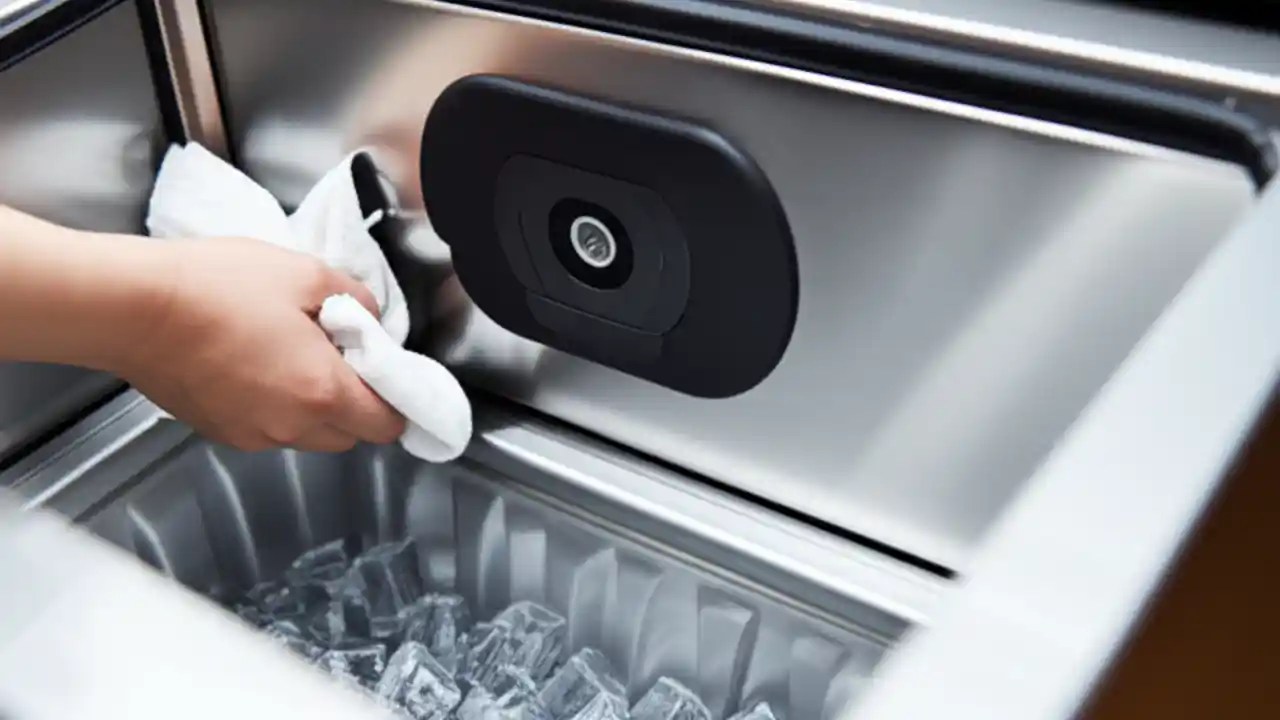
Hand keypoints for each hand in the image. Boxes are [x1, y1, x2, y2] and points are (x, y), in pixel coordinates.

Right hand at [116, 237, 406, 451]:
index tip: (390, 375)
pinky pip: (267, 429)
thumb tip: (370, 319)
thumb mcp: (306, 274)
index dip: (396, 401)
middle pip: (348, 435)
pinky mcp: (218, 430)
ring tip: (293, 355)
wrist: (134, 306)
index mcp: (321, 391)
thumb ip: (357, 300)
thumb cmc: (215, 287)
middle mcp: (289, 426)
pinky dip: (275, 407)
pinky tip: (258, 364)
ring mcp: (250, 433)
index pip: (386, 425)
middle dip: (356, 404)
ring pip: (306, 435)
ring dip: (313, 407)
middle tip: (341, 357)